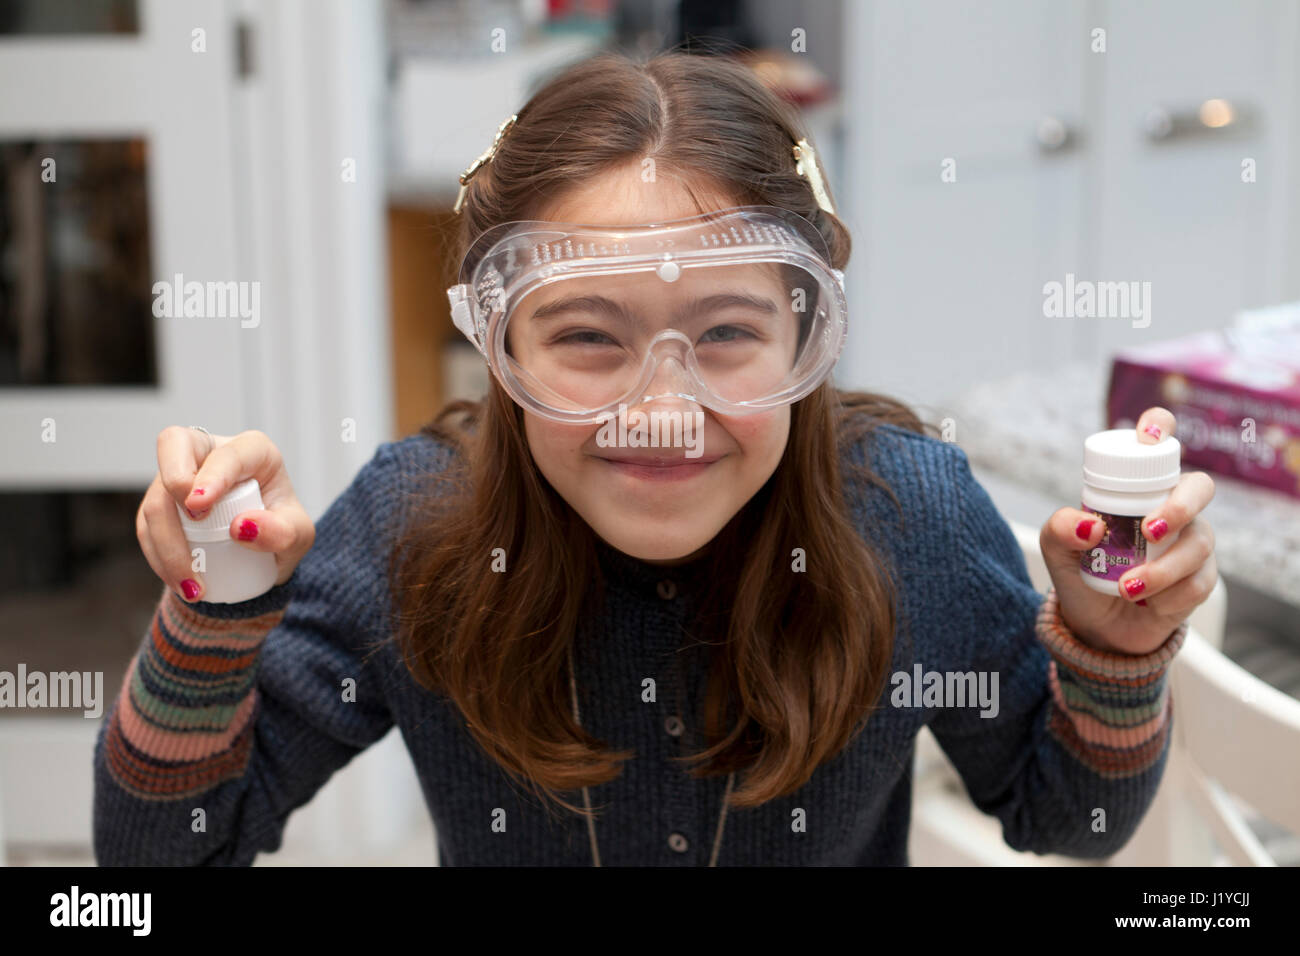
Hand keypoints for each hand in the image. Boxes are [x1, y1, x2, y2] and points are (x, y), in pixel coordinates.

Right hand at [137, 427, 315, 601]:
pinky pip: (146, 526)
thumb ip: (282, 533)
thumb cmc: (281, 531)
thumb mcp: (298, 537)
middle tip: (195, 522)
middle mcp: (210, 454)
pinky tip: (181, 582)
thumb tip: (241, 527)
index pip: (227, 453)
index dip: (211, 476)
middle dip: (174, 483)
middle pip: (173, 445)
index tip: (200, 507)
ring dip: (168, 544)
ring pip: (156, 497)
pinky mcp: (161, 503)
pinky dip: (159, 557)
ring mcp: (179, 476)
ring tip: (193, 585)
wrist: (261, 556)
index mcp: (252, 451)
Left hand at [1039, 407, 1216, 654]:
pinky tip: (1145, 603)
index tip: (1149, 434)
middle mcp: (1173, 507)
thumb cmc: (1080, 571)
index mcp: (1138, 489)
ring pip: (1198, 543)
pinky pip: (1198, 582)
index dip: (1160, 429)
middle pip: (1199, 487)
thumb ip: (1061, 529)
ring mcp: (1192, 542)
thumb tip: (1093, 526)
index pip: (1158, 447)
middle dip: (1180, 506)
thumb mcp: (1056, 549)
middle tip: (1149, 529)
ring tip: (1126, 587)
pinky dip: (1168, 595)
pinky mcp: (1201, 579)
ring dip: (1162, 569)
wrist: (1095, 623)